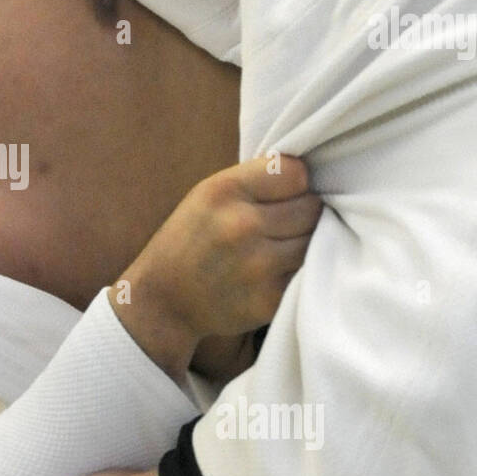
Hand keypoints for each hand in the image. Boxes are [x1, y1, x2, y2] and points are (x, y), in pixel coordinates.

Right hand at [113, 155, 319, 375]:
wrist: (162, 302)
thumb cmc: (190, 240)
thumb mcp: (207, 195)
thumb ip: (254, 180)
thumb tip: (312, 175)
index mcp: (225, 191)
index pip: (296, 173)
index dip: (294, 184)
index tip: (281, 196)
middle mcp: (242, 225)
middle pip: (312, 208)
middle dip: (301, 215)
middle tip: (280, 226)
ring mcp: (258, 265)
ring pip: (314, 241)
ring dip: (302, 244)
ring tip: (277, 249)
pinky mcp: (269, 299)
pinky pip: (307, 274)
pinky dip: (295, 273)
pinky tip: (272, 274)